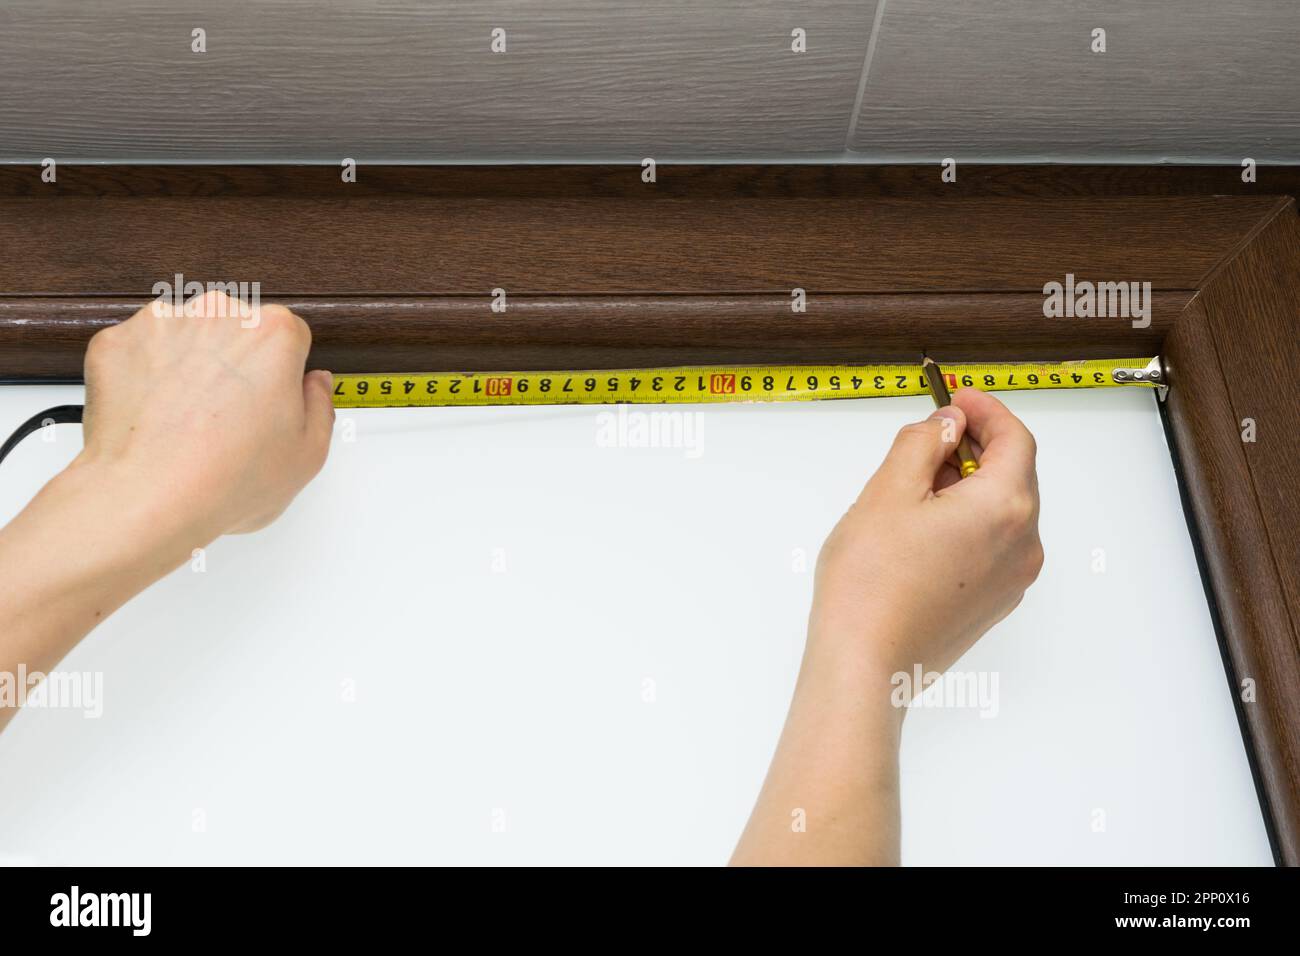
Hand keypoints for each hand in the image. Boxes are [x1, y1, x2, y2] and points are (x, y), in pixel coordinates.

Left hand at [73, 290, 334, 542]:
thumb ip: (321, 405)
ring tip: (189, 421)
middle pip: (238, 329)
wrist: (147, 497)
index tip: (273, 402)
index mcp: (272, 333)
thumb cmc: (226, 478)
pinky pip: (141, 351)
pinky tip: (157, 416)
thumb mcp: (309, 454)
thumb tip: (314, 384)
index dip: (284, 374)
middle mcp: (218, 314)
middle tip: (232, 417)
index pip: (291, 337)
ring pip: (187, 337)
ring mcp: (161, 323)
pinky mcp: (116, 341)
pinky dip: (147, 376)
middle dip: (237, 364)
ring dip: (191, 365)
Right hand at [732, 388, 1040, 864]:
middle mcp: (1023, 544)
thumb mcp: (887, 491)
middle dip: (976, 446)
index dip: (987, 411)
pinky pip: (992, 544)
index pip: (1015, 439)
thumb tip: (946, 426)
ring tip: (915, 485)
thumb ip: (922, 444)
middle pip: (1014, 475)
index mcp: (1005, 507)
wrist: (866, 665)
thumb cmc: (870, 583)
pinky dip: (968, 521)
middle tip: (930, 436)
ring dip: (969, 485)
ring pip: (1002, 511)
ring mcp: (1012, 579)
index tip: (957, 399)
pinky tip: (922, 527)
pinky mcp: (993, 603)